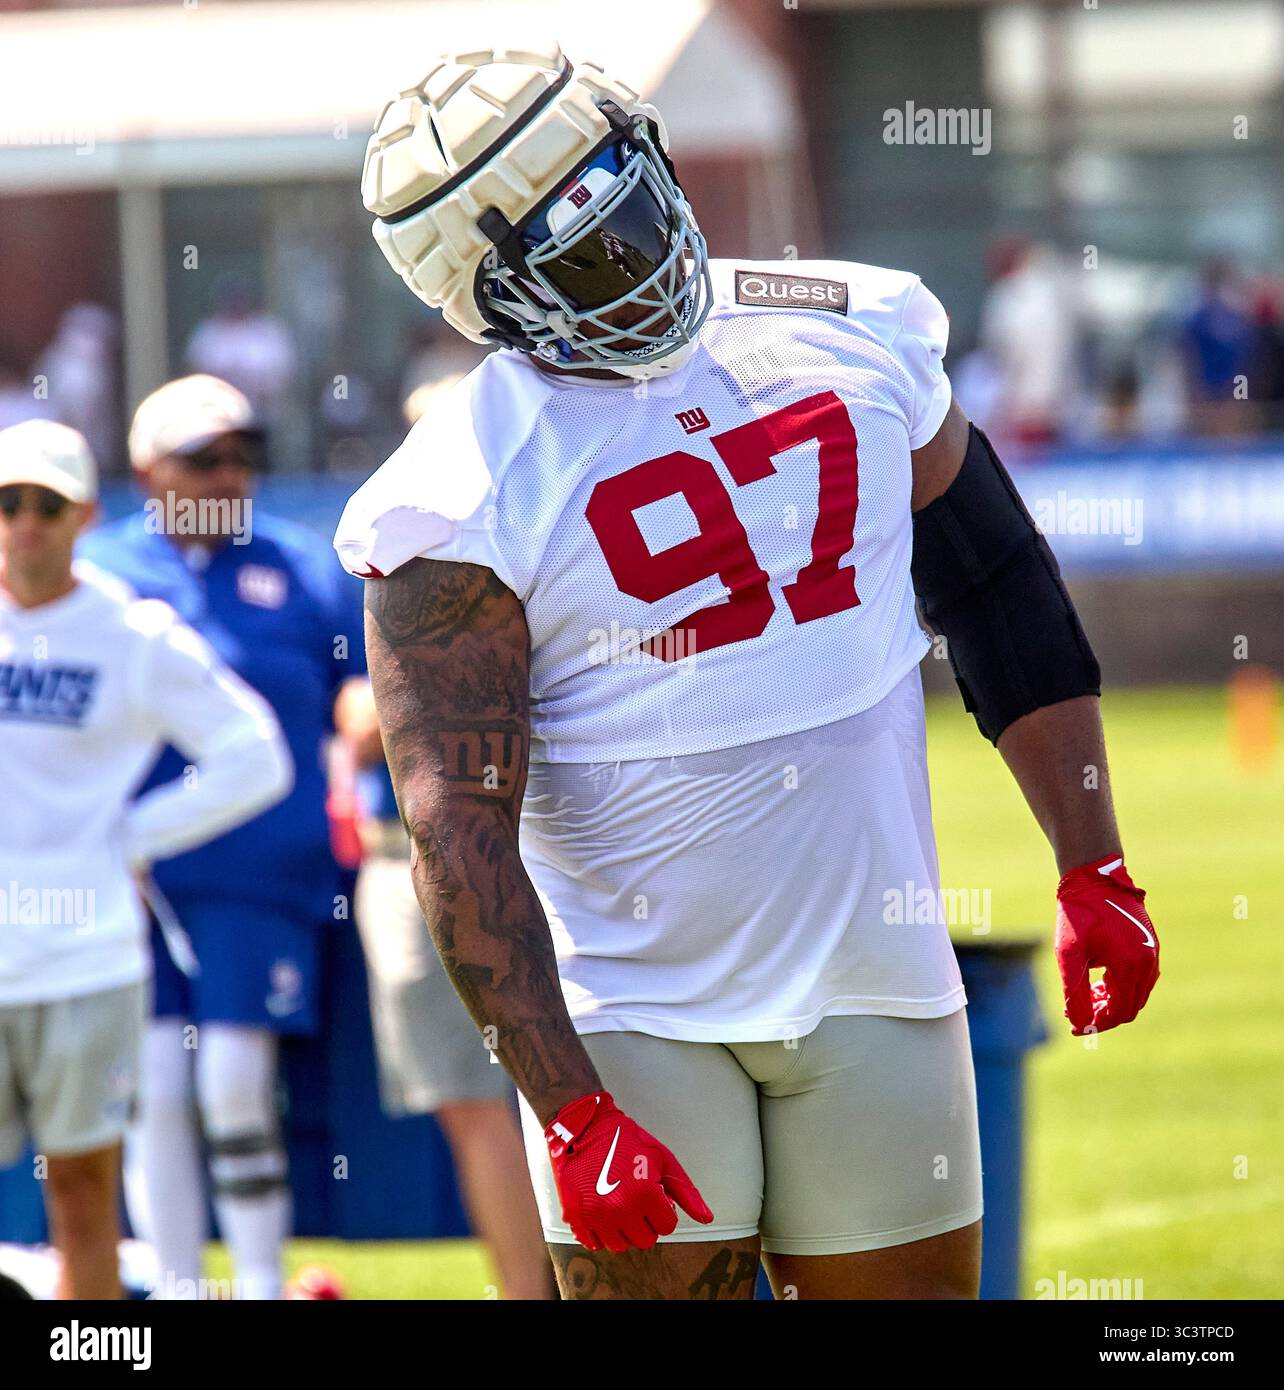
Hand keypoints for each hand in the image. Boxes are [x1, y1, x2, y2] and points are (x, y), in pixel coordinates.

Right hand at [544, 1091, 712, 1252]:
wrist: (584, 1126)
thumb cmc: (625, 1139)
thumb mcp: (662, 1158)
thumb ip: (686, 1191)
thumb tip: (706, 1218)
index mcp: (645, 1194)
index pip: (666, 1227)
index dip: (663, 1210)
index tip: (653, 1196)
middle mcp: (620, 1209)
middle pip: (645, 1240)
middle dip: (645, 1223)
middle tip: (637, 1201)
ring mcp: (596, 1216)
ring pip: (620, 1246)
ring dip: (623, 1230)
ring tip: (619, 1205)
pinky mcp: (575, 1218)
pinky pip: (594, 1244)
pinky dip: (600, 1233)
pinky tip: (601, 1212)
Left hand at [1055, 855, 1159, 1034]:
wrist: (1094, 878)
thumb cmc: (1078, 914)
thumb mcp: (1069, 954)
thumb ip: (1075, 991)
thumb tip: (1080, 1024)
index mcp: (1131, 966)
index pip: (1119, 1012)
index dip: (1097, 1024)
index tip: (1075, 1028)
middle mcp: (1148, 962)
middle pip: (1130, 1007)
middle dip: (1104, 1015)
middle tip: (1078, 1013)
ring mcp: (1153, 954)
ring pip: (1137, 995)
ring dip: (1114, 1002)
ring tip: (1088, 996)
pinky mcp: (1151, 946)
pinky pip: (1141, 979)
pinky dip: (1122, 987)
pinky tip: (1100, 982)